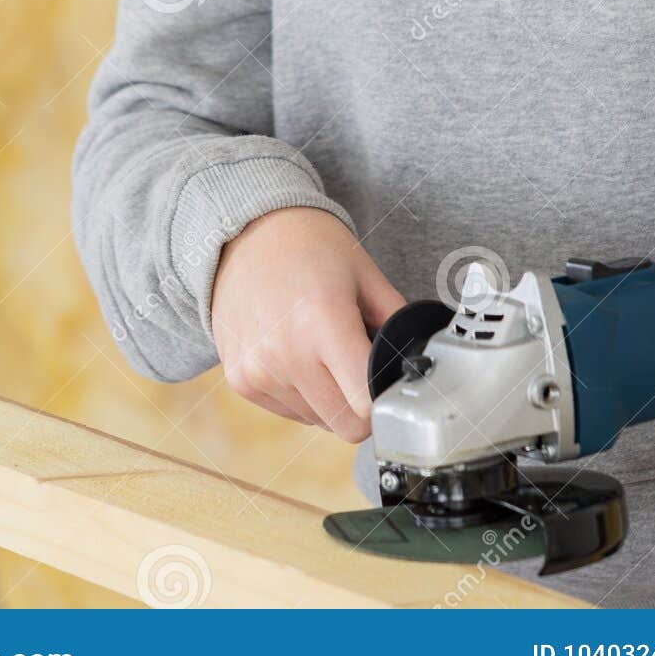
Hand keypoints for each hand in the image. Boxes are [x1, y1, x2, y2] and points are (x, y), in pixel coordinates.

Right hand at [210, 206, 404, 441]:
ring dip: (327, 397)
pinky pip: (288, 410)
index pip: (364, 405)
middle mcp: (285, 352)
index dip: (383, 398)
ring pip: (317, 420)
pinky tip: (295, 351)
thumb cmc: (312, 246)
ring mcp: (257, 370)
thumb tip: (415, 367)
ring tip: (320, 348)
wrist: (250, 231)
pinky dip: (300, 391)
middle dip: (359, 402)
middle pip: (344, 425)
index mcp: (322, 321)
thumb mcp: (367, 275)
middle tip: (356, 363)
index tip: (385, 382)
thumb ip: (396, 324)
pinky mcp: (239, 379)